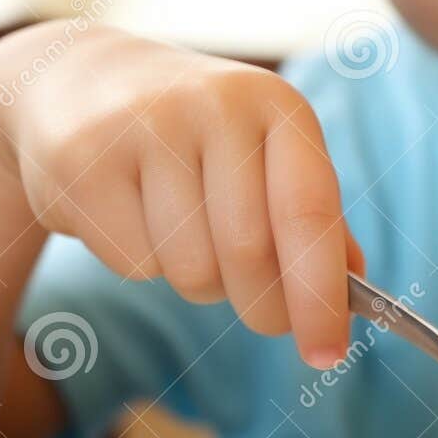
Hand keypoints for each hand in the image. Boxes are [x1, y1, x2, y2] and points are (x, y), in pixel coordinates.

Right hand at [0, 23, 361, 365]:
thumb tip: (357, 290)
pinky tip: (130, 214)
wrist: (80, 81)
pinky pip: (134, 264)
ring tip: (182, 232)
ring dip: (198, 280)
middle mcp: (214, 105)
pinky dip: (141, 263)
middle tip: (261, 311)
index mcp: (275, 106)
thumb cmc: (197, 138)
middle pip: (249, 255)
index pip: (308, 214)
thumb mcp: (266, 158)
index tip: (327, 357)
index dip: (320, 296)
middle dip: (262, 306)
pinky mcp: (82, 161)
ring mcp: (142, 127)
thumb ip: (316, 223)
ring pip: (191, 270)